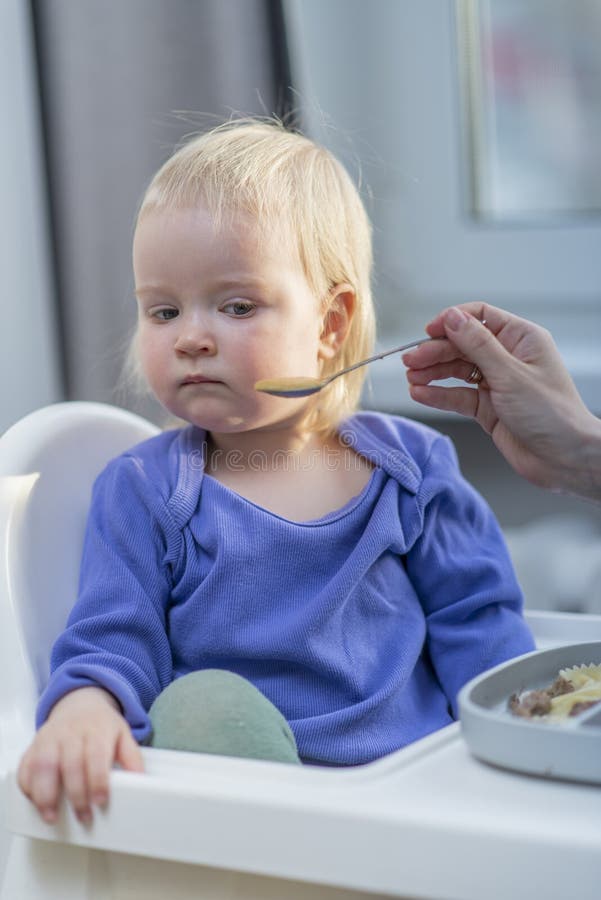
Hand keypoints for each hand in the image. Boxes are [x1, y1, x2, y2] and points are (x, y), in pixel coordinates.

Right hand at [18, 686, 143, 824]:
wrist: (79, 703)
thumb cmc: (101, 724)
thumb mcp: (123, 734)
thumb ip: (132, 757)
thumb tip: (142, 779)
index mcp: (97, 731)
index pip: (96, 756)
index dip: (98, 780)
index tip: (101, 801)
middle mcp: (71, 733)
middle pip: (70, 764)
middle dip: (75, 795)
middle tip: (83, 816)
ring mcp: (50, 738)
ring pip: (43, 765)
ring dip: (45, 794)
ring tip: (51, 815)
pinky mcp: (34, 745)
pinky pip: (25, 765)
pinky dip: (27, 785)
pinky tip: (35, 800)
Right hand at [402, 302, 600, 499]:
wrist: (564, 459)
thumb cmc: (551, 415)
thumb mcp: (510, 374)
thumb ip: (478, 345)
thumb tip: (452, 317)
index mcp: (521, 339)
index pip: (479, 317)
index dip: (452, 321)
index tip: (428, 331)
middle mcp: (508, 358)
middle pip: (462, 345)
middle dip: (435, 352)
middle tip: (411, 361)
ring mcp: (497, 383)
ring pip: (457, 371)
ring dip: (433, 373)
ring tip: (412, 378)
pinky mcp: (488, 408)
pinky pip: (458, 396)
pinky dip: (438, 395)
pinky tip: (420, 394)